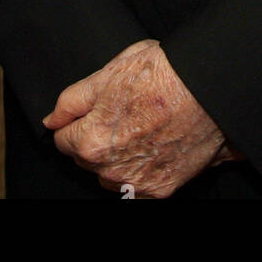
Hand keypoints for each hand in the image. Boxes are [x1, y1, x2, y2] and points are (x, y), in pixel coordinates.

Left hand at [43, 39, 237, 196]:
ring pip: (109, 176)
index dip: (75, 121)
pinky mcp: (162, 189)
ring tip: (136, 128)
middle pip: (85, 159)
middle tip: (118, 113)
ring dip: (114, 158)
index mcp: (92, 140)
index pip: (62, 140)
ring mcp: (138, 183)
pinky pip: (136, 186)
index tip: (92, 110)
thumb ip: (72, 101)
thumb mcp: (108, 73)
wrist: (209, 89)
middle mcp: (112, 170)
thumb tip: (52, 120)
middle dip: (93, 138)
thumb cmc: (162, 74)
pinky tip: (151, 145)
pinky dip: (138, 171)